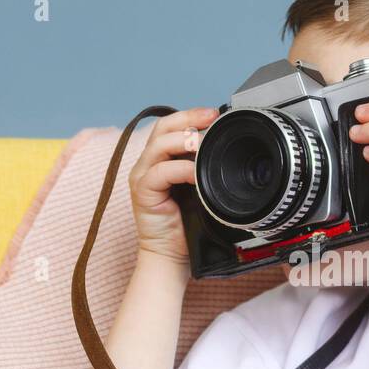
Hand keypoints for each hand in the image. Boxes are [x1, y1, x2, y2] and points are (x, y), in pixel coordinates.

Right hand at [127, 106, 218, 266]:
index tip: (214, 114)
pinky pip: (160, 172)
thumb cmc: (187, 224)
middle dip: (188, 118)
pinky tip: (195, 173)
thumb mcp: (201, 189)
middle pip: (162, 128)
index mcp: (161, 159)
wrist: (172, 254)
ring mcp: (142, 176)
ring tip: (203, 143)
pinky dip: (180, 169)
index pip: (171, 127)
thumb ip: (205, 168)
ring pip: (159, 145)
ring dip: (184, 139)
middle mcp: (148, 164)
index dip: (190, 116)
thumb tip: (226, 150)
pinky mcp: (142, 192)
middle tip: (211, 118)